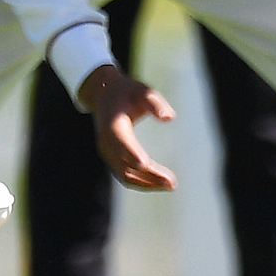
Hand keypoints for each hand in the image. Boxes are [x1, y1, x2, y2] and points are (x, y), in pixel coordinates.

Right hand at [74, 63, 177, 190]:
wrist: (103, 95)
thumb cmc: (127, 92)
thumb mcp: (142, 91)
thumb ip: (155, 102)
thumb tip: (169, 118)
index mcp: (113, 124)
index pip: (121, 142)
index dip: (132, 153)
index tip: (145, 165)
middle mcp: (106, 142)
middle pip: (126, 165)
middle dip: (149, 176)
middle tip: (172, 183)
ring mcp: (106, 152)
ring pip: (125, 175)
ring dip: (147, 183)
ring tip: (170, 185)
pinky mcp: (111, 158)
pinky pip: (124, 176)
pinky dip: (141, 182)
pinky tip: (159, 182)